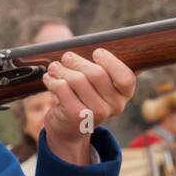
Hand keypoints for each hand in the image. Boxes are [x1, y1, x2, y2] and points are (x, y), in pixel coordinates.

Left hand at [42, 48, 135, 164]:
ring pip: (77, 80)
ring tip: (54, 68)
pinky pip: (62, 88)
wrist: (69, 128)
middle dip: (77, 61)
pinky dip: (52, 80)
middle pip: (97, 74)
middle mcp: (115, 106)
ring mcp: (97, 114)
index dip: (110, 62)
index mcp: (124, 95)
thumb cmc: (84, 97)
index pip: (125, 77)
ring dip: (62, 70)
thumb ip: (101, 68)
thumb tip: (90, 48)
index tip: (96, 53)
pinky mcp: (77, 117)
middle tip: (67, 57)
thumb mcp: (98, 84)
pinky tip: (49, 79)